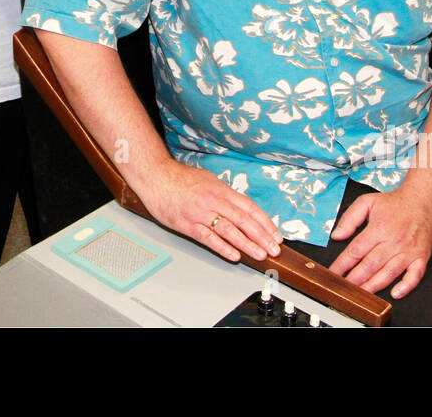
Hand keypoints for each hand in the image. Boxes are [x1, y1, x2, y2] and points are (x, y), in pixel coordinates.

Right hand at [133, 158, 281, 262]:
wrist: (155, 176)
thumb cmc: (180, 178)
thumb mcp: (208, 180)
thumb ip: (224, 195)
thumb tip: (241, 208)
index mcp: (221, 190)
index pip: (249, 208)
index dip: (265, 222)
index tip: (275, 235)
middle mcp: (213, 201)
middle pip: (243, 220)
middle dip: (261, 236)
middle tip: (274, 249)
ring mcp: (199, 213)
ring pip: (228, 230)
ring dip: (247, 244)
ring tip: (259, 254)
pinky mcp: (186, 224)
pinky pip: (207, 237)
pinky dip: (222, 247)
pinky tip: (234, 254)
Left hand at [327, 186, 431, 299]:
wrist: (422, 201)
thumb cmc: (394, 203)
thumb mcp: (366, 202)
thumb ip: (350, 219)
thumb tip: (337, 235)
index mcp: (379, 228)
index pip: (356, 251)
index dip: (342, 264)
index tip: (333, 273)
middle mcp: (394, 241)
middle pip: (370, 265)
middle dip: (355, 279)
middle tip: (344, 289)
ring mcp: (409, 251)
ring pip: (389, 273)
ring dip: (374, 286)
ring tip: (361, 294)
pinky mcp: (422, 257)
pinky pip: (415, 275)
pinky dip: (406, 286)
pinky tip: (395, 293)